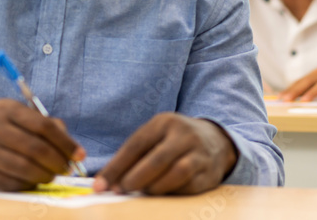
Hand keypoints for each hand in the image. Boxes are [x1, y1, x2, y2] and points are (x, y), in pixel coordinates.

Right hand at [0, 98, 84, 190]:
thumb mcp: (11, 114)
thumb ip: (41, 123)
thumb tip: (69, 142)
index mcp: (5, 109)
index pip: (43, 126)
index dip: (66, 143)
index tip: (79, 154)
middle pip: (36, 149)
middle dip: (58, 162)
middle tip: (67, 168)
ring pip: (25, 169)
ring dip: (45, 176)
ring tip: (52, 176)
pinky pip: (12, 183)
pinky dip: (28, 184)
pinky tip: (34, 181)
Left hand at [92, 113, 236, 194]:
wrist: (215, 139)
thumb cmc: (173, 140)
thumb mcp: (155, 136)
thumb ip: (133, 156)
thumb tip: (106, 181)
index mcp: (164, 122)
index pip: (136, 144)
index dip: (116, 166)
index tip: (101, 184)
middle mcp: (184, 135)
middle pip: (157, 159)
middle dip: (135, 178)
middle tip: (121, 190)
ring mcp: (199, 153)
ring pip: (176, 173)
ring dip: (154, 187)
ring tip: (142, 192)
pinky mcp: (209, 173)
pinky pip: (188, 186)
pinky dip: (171, 193)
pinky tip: (161, 194)